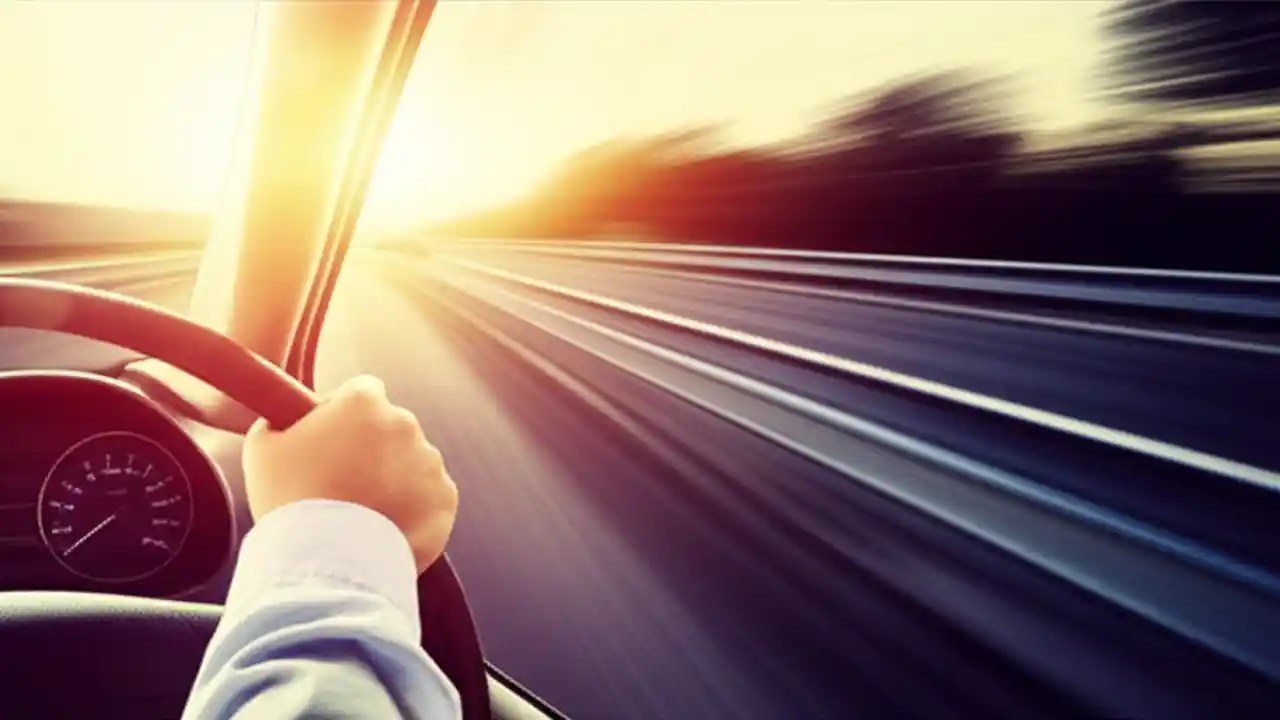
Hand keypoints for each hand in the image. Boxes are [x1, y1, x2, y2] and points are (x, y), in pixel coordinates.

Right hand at [243, 375, 457, 572]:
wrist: (327, 561)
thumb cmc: (290, 499)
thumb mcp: (263, 446)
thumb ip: (281, 416)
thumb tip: (287, 414)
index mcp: (364, 401)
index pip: (362, 392)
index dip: (344, 415)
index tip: (331, 440)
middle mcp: (405, 424)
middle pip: (390, 427)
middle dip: (372, 447)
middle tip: (342, 482)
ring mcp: (430, 462)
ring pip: (411, 463)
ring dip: (393, 478)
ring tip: (361, 512)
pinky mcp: (445, 499)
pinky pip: (429, 497)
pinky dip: (413, 509)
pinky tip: (384, 527)